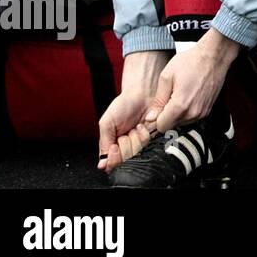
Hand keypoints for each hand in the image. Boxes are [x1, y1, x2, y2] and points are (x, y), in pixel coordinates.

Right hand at [98, 49, 169, 171]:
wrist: (143, 92)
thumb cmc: (124, 105)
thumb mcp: (107, 123)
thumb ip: (104, 144)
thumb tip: (101, 165)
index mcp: (114, 145)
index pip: (113, 164)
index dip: (114, 158)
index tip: (115, 147)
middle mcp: (129, 146)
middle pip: (126, 160)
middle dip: (126, 146)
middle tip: (125, 134)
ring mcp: (142, 143)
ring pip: (138, 154)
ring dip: (136, 140)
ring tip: (135, 127)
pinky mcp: (155, 138)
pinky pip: (151, 146)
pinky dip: (146, 136)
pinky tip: (144, 127)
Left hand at [147, 29, 240, 133]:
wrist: (214, 55)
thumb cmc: (192, 61)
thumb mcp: (167, 76)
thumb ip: (158, 101)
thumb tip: (151, 117)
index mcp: (180, 106)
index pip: (161, 127)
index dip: (156, 118)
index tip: (157, 109)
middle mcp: (193, 113)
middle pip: (172, 126)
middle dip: (167, 115)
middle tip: (168, 97)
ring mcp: (202, 112)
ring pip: (182, 122)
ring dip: (177, 113)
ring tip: (179, 94)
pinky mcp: (208, 110)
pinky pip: (192, 117)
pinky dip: (187, 110)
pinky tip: (188, 95)